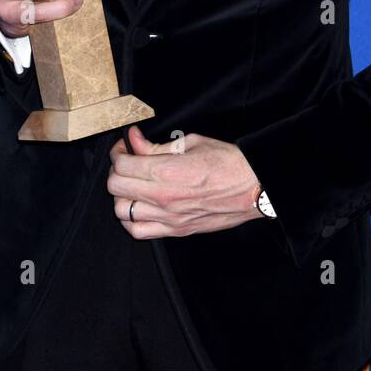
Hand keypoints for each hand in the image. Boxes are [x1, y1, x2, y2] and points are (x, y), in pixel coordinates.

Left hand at [107, 124, 263, 238]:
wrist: (254, 188)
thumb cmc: (228, 163)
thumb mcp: (191, 143)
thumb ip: (157, 145)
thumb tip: (135, 139)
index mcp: (167, 171)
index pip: (122, 165)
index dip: (118, 152)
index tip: (125, 147)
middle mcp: (164, 197)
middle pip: (116, 187)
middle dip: (117, 171)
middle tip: (128, 162)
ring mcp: (169, 217)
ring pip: (122, 212)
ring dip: (122, 196)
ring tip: (133, 185)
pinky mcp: (176, 230)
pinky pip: (139, 231)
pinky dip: (131, 220)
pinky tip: (139, 207)